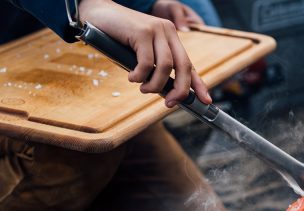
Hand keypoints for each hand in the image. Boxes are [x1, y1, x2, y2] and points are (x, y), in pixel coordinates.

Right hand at [78, 0, 210, 106]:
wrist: (98, 14)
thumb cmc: (119, 38)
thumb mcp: (142, 54)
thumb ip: (155, 68)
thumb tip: (167, 93)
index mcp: (171, 38)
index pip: (189, 64)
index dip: (198, 84)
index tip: (206, 101)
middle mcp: (168, 32)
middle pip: (184, 66)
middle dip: (179, 90)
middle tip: (169, 103)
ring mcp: (156, 30)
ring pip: (166, 67)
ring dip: (155, 84)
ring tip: (143, 89)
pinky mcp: (142, 32)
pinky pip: (147, 63)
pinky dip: (140, 76)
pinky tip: (132, 77)